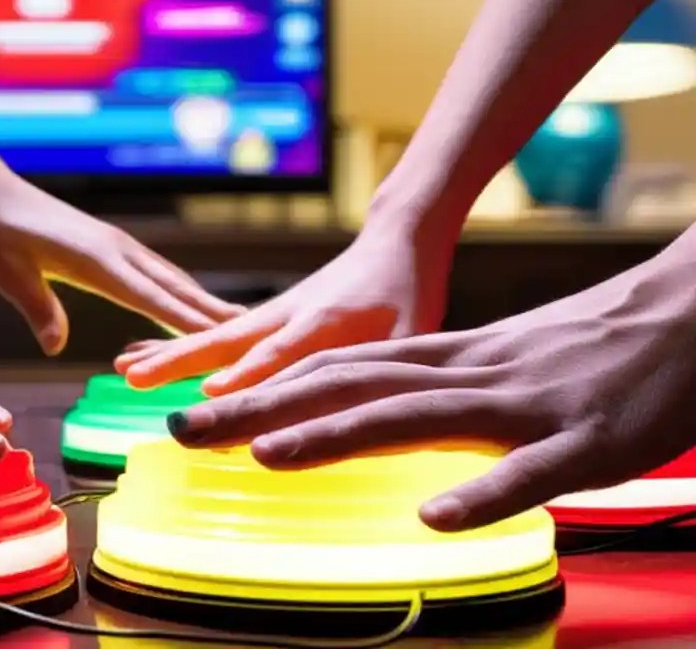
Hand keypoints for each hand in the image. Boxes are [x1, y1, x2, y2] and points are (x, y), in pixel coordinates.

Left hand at [0, 174, 242, 354]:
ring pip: (171, 279)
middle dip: (215, 316)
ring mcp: (116, 246)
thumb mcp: (5, 273)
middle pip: (176, 289)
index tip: (226, 342)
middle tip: (258, 339)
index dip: (190, 324)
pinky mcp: (108, 246)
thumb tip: (56, 346)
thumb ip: (37, 307)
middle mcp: (117, 250)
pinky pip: (153, 275)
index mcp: (97, 260)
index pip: (154, 299)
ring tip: (239, 327)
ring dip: (203, 304)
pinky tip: (188, 306)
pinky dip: (179, 294)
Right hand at [116, 224, 449, 393]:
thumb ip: (381, 375)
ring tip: (122, 369)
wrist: (392, 241)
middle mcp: (288, 313)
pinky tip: (141, 359)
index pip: (285, 350)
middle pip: (226, 338)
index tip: (213, 393)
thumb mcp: (411, 338)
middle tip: (135, 377)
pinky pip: (213, 335)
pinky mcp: (262, 318)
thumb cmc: (409, 297)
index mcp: (329, 319)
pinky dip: (175, 345)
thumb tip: (360, 426)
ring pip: (210, 335)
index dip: (251, 373)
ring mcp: (270, 313)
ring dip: (166, 353)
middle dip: (180, 360)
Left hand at [165, 257, 695, 532]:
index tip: (197, 412)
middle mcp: (468, 373)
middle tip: (185, 430)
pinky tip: (432, 518)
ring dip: (338, 436)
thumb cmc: (592, 345)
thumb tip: (372, 410)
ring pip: (416, 416)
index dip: (262, 390)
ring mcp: (522, 404)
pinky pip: (528, 472)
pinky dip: (480, 492)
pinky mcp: (584, 441)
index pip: (336, 370)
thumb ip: (435, 384)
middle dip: (261, 409)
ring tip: (265, 455)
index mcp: (446, 357)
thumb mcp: (498, 359)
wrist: (690, 312)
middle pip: (350, 385)